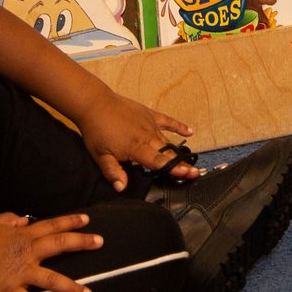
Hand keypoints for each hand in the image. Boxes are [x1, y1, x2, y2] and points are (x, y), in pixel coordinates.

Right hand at [0, 212, 100, 291]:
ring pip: (52, 280)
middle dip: (82, 243)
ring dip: (71, 288)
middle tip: (100, 242)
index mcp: (23, 236)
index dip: (70, 221)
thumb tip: (25, 220)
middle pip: (60, 244)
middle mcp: (28, 253)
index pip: (52, 225)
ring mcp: (22, 274)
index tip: (87, 220)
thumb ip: (10, 219)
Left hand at [77, 89, 194, 191]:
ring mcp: (150, 124)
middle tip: (196, 173)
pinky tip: (190, 132)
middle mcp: (147, 136)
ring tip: (191, 162)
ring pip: (168, 141)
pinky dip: (179, 126)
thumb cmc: (96, 130)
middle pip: (168, 153)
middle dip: (182, 164)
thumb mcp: (100, 155)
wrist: (95, 104)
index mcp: (136, 148)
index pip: (159, 162)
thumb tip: (121, 187)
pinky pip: (168, 121)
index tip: (188, 174)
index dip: (174, 169)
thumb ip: (112, 171)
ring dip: (179, 152)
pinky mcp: (149, 114)